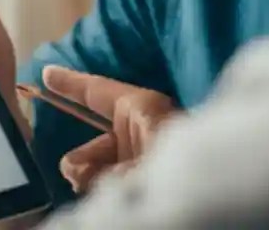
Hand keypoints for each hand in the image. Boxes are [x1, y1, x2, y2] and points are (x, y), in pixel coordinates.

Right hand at [43, 66, 180, 193]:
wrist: (222, 189)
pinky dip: (107, 193)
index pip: (97, 91)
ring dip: (96, 181)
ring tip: (119, 188)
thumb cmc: (193, 163)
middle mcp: (138, 131)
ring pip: (95, 171)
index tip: (46, 73)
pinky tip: (121, 195)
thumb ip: (111, 164)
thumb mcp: (150, 151)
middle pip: (90, 146)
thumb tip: (83, 178)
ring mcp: (139, 157)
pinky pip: (109, 185)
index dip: (69, 83)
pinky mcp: (142, 178)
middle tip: (85, 178)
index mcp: (141, 108)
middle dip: (82, 163)